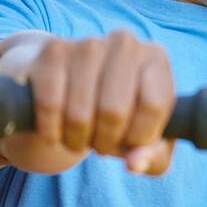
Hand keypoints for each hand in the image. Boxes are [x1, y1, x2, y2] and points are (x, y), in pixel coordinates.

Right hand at [0, 29, 176, 175]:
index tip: (130, 142)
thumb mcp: (143, 139)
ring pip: (80, 114)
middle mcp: (125, 43)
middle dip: (104, 142)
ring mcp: (88, 44)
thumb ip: (151, 156)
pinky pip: (50, 106)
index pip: (153, 107)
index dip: (139, 137)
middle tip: (100, 144)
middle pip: (114, 112)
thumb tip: (135, 164)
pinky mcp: (52, 52)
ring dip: (76, 140)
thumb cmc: (116, 114)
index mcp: (156, 59)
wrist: (66, 84)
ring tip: (79, 138)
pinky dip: (51, 130)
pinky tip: (55, 132)